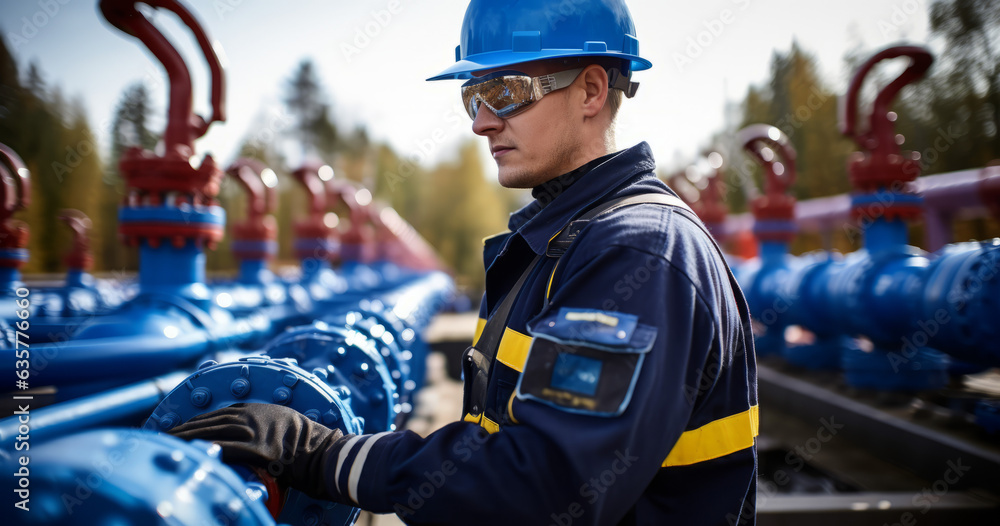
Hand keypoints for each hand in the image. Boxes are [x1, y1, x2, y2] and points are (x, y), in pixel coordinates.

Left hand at [169, 403, 346, 498]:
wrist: (326, 452)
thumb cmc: (308, 445)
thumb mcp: (283, 427)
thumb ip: (262, 430)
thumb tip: (247, 446)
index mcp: (256, 410)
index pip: (215, 415)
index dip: (192, 422)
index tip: (173, 429)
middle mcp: (252, 416)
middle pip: (208, 421)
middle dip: (181, 428)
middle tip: (158, 435)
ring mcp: (254, 432)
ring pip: (211, 431)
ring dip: (185, 438)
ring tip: (164, 444)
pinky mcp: (257, 449)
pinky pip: (225, 448)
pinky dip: (205, 450)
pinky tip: (189, 453)